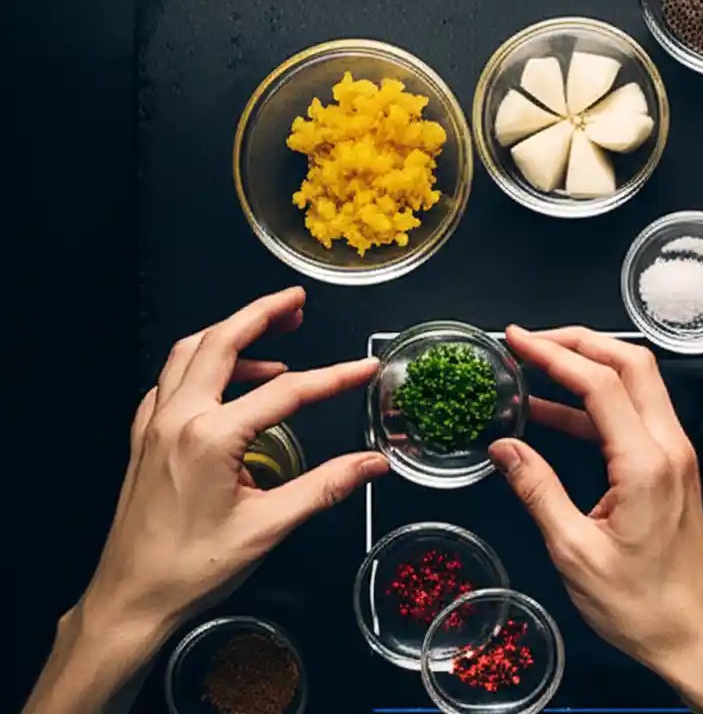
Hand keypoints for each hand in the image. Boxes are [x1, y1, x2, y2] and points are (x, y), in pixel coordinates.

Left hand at [25, 287, 388, 713]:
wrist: (131, 597)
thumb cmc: (193, 567)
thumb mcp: (269, 527)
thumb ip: (325, 487)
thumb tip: (374, 464)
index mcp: (210, 437)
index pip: (286, 392)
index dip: (333, 377)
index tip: (366, 368)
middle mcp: (177, 418)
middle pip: (220, 342)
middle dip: (260, 314)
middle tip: (296, 302)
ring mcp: (154, 424)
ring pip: (188, 353)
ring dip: (229, 333)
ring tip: (270, 333)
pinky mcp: (144, 438)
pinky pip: (171, 380)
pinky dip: (200, 364)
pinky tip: (223, 380)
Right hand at [492, 327, 702, 666]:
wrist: (694, 635)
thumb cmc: (641, 606)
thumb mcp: (575, 552)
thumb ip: (538, 491)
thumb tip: (504, 448)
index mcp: (646, 464)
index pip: (601, 383)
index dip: (555, 353)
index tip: (516, 341)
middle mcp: (668, 448)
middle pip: (630, 363)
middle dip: (579, 341)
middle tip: (529, 341)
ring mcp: (674, 456)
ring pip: (636, 384)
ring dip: (589, 367)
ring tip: (535, 368)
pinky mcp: (670, 469)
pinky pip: (634, 417)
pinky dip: (596, 404)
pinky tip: (555, 415)